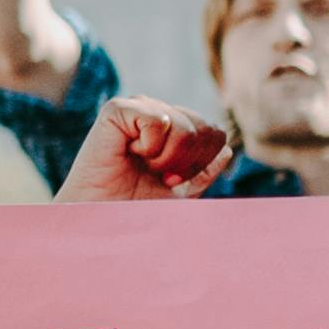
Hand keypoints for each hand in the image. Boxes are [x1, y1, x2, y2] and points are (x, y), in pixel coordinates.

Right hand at [63, 99, 237, 203]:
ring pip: (184, 126)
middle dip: (188, 163)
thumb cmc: (134, 210)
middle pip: (205, 128)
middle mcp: (156, 113)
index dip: (203, 163)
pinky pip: (158, 120)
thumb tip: (227, 149)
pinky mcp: (117, 109)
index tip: (172, 182)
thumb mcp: (180, 195)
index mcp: (172, 129)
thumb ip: (203, 173)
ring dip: (167, 158)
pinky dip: (150, 147)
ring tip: (143, 166)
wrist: (101, 220)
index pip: (215, 133)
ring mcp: (138, 108)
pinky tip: (130, 152)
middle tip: (160, 177)